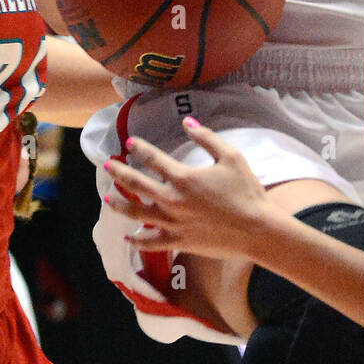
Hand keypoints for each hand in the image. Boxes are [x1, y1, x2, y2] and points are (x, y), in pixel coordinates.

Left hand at [103, 118, 274, 259]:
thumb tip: (188, 121)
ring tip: (108, 199)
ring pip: (137, 214)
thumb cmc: (246, 192)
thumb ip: (207, 138)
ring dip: (120, 205)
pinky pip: (150, 242)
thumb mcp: (231, 157)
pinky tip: (128, 237)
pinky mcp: (178, 242)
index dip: (140, 148)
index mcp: (184, 178)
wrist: (256, 230)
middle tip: (108, 165)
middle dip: (119, 173)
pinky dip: (137, 240)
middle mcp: (172, 200)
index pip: (153, 159)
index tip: (130, 142)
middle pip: (137, 184)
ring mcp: (172, 223)